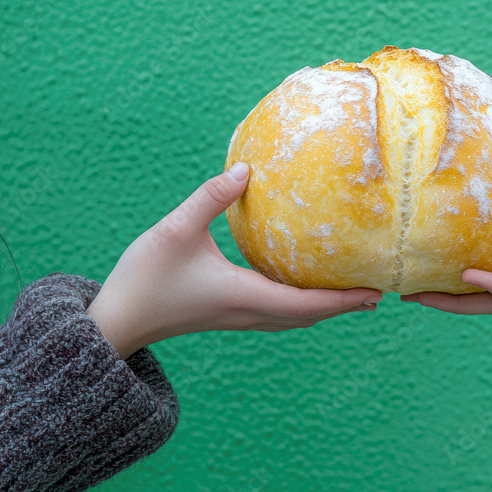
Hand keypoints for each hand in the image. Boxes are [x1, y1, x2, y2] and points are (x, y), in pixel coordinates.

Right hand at [87, 162, 382, 358]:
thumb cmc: (143, 278)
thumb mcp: (175, 230)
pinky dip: (299, 306)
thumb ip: (211, 197)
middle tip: (376, 290)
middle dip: (343, 304)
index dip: (342, 299)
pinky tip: (300, 288)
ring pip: (292, 318)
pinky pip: (276, 314)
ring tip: (350, 292)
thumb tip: (246, 169)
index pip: (306, 304)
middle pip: (308, 315)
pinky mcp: (227, 315)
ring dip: (323, 307)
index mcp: (244, 296)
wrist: (115, 322)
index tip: (374, 292)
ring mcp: (238, 318)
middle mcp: (248, 313)